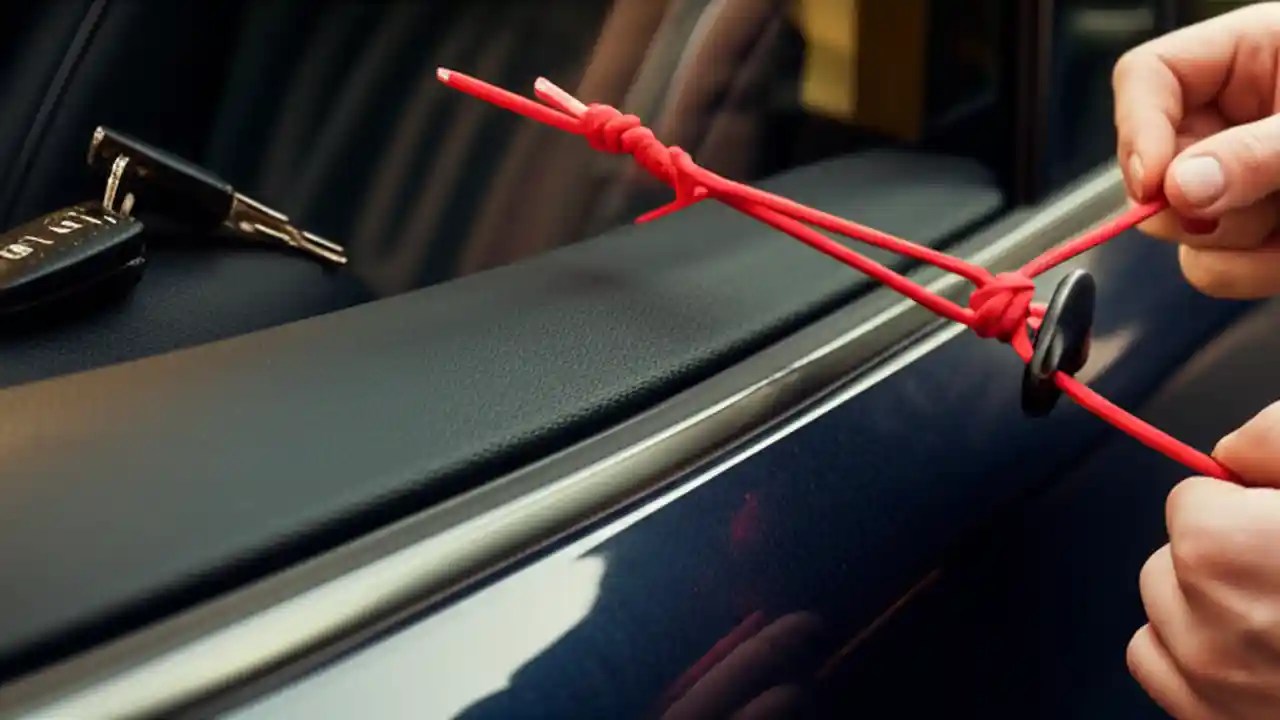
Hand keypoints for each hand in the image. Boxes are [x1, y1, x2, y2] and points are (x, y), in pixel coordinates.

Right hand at [1114, 3, 1279, 297]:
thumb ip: (1256, 153)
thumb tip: (1178, 190)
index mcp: (1248, 55)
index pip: (1146, 77)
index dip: (1136, 130)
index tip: (1154, 183)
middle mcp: (1232, 118)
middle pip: (1150, 164)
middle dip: (1190, 202)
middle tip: (1236, 210)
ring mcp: (1239, 180)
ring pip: (1180, 228)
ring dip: (1239, 242)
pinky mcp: (1256, 231)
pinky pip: (1215, 267)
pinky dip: (1255, 271)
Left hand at [1128, 400, 1279, 718]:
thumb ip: (1275, 438)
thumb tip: (1232, 448)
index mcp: (1224, 550)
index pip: (1190, 500)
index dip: (1239, 506)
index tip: (1275, 519)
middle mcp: (1206, 625)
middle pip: (1172, 559)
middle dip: (1221, 556)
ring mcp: (1212, 687)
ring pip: (1162, 613)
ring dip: (1206, 608)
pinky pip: (1158, 665)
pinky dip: (1191, 657)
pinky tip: (1255, 654)